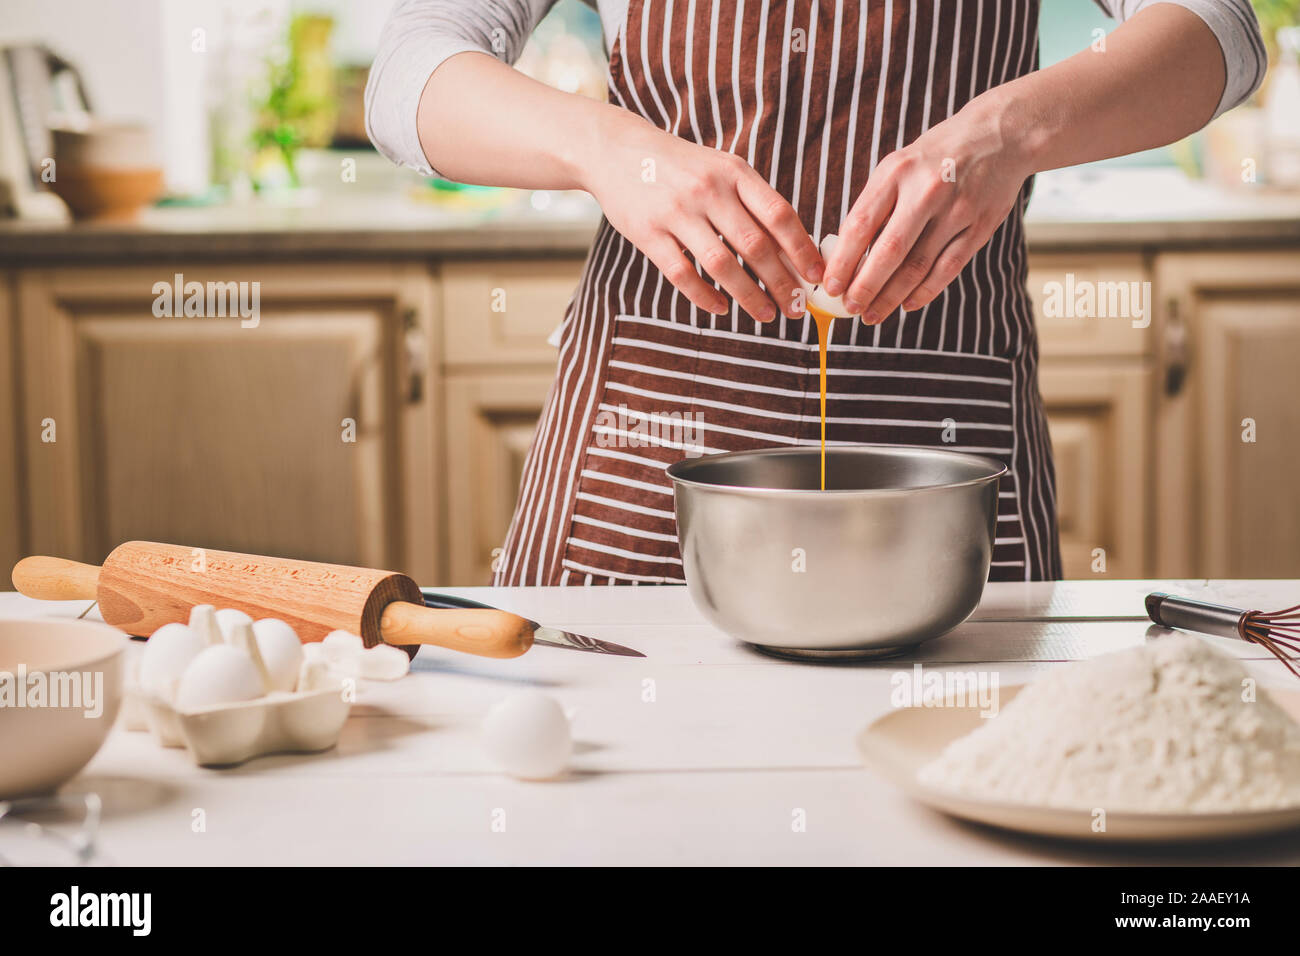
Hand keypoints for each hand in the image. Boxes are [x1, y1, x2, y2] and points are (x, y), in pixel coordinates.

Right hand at [582, 111, 822, 320]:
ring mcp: (676, 212)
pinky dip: (704, 297)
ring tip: (766, 315)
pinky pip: (682, 274)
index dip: (802, 249)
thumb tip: (793, 251)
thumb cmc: (682, 167)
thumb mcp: (722, 169)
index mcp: (734, 172)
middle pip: (754, 245)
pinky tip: (721, 309)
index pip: (779, 215)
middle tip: (797, 308)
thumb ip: (754, 203)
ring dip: (748, 296)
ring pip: (721, 264)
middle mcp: (708, 190)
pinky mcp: (647, 233)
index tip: (817, 276)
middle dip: (782, 282)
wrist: (617, 151)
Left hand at [822, 96, 1032, 322]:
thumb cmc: (936, 156)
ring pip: (918, 266)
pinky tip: (907, 305)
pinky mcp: (981, 225)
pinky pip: (948, 268)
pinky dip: (925, 291)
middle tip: (850, 308)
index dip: (843, 262)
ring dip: (891, 296)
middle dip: (865, 286)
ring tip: (873, 314)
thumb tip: (847, 258)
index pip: (860, 225)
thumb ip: (876, 206)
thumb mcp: (899, 166)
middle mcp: (926, 190)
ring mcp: (957, 209)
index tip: (830, 286)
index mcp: (897, 172)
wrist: (1000, 135)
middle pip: (889, 251)